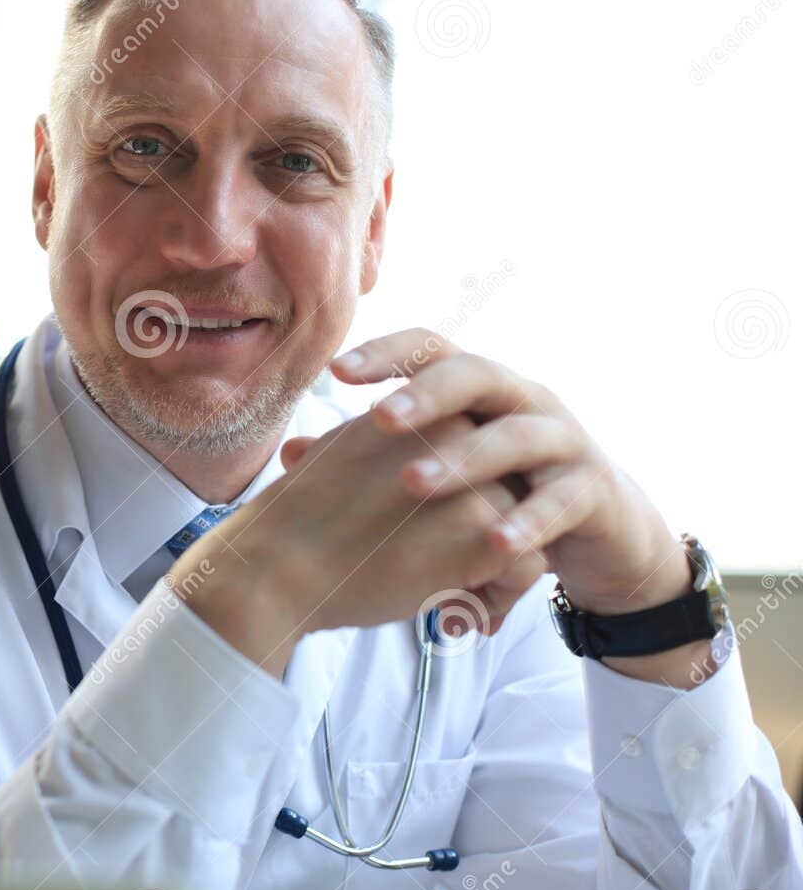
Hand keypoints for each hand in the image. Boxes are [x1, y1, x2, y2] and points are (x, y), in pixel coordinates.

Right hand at [174, 407, 545, 677]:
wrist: (277, 564)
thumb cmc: (297, 522)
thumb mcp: (336, 453)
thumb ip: (376, 447)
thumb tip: (372, 460)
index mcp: (425, 411)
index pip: (477, 455)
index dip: (456, 503)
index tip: (419, 538)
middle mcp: (462, 434)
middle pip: (509, 491)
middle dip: (482, 540)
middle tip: (433, 579)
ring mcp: (478, 483)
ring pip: (527, 531)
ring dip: (492, 575)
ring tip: (444, 604)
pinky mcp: (488, 534)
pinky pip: (530, 568)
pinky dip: (499, 599)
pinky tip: (448, 614)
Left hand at [314, 329, 709, 686]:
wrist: (598, 529)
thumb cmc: (498, 488)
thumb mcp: (440, 467)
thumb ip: (372, 457)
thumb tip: (292, 452)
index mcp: (477, 388)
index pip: (431, 349)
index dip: (386, 353)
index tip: (335, 371)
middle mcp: (521, 399)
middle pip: (475, 375)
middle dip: (425, 395)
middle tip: (378, 420)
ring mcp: (562, 440)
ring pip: (515, 436)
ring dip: (462, 459)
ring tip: (411, 484)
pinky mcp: (591, 490)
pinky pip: (560, 501)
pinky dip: (526, 521)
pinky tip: (492, 540)